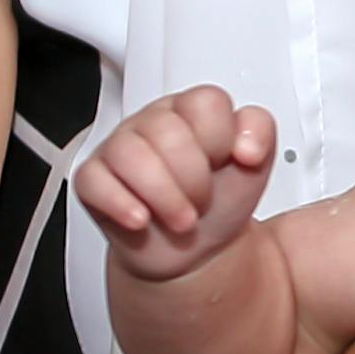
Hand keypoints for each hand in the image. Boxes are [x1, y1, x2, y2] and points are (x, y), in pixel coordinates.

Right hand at [75, 85, 279, 276]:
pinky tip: (142, 220)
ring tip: (182, 221)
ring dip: (165, 196)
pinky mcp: (93, 180)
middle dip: (194, 177)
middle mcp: (153, 123)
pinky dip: (121, 204)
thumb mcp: (254, 165)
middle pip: (167, 131)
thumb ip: (261, 133)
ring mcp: (118, 148)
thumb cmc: (218, 200)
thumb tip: (246, 144)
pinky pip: (93, 180)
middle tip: (202, 200)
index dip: (222, 140)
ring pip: (130, 154)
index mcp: (191, 110)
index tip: (226, 163)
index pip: (205, 103)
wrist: (193, 251)